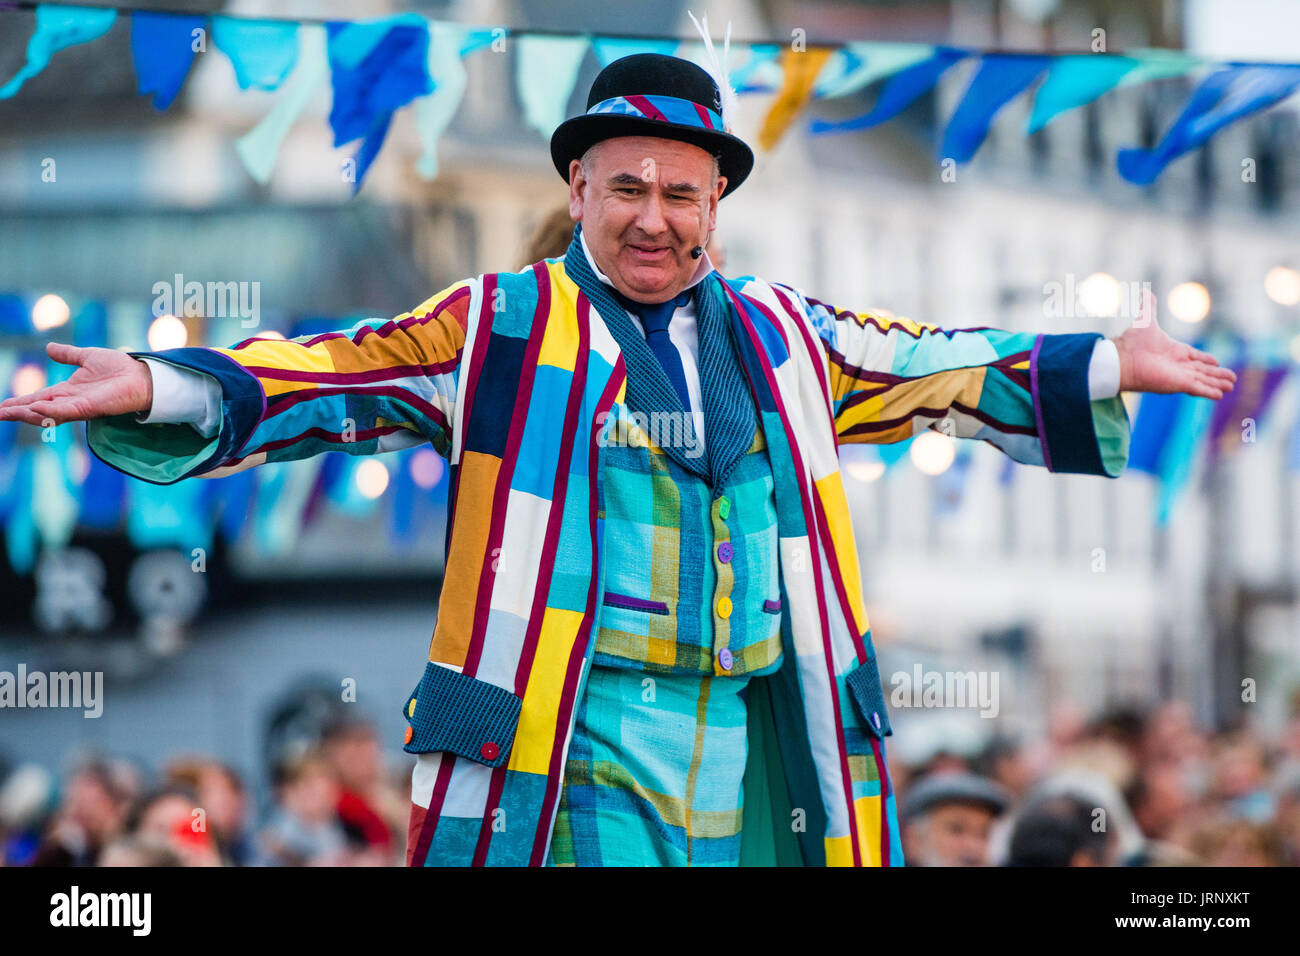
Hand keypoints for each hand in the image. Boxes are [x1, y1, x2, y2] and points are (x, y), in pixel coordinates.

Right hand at [0, 342, 153, 425]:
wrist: (143, 374)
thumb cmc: (120, 368)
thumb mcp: (88, 357)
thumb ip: (68, 355)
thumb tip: (49, 348)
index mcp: (68, 391)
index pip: (38, 399)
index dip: (20, 403)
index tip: (2, 407)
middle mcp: (71, 402)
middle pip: (38, 410)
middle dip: (17, 412)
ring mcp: (80, 407)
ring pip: (48, 414)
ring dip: (27, 413)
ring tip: (7, 412)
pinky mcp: (91, 408)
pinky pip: (66, 411)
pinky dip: (50, 411)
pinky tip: (35, 408)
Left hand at [1113, 289, 1236, 398]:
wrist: (1123, 359)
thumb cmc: (1133, 342)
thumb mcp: (1146, 320)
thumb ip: (1148, 305)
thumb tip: (1144, 290)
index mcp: (1174, 351)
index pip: (1194, 357)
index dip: (1206, 360)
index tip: (1216, 362)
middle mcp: (1178, 365)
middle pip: (1203, 371)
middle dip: (1217, 375)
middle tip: (1231, 379)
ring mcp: (1179, 376)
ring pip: (1204, 380)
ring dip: (1217, 383)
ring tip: (1230, 387)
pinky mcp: (1179, 384)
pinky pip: (1199, 388)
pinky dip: (1209, 391)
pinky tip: (1219, 395)